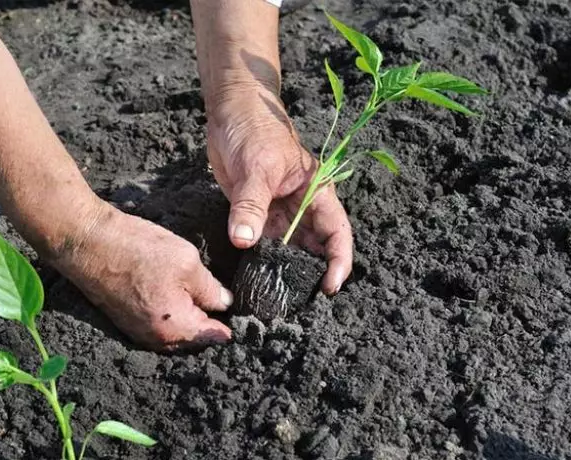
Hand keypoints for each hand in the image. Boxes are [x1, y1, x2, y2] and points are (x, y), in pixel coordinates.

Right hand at [55, 203, 232, 350]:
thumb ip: (211, 289)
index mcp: (175, 328)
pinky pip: (161, 325)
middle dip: (212, 323)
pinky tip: (181, 295)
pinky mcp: (128, 320)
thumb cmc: (137, 250)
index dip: (232, 324)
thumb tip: (226, 303)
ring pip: (178, 332)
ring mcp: (139, 332)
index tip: (246, 316)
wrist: (87, 241)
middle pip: (196, 338)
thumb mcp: (187, 262)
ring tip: (207, 298)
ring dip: (193, 319)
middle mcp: (157, 339)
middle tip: (228, 303)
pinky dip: (174, 315)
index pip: (215, 336)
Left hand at [206, 84, 352, 293]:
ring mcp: (280, 212)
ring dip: (285, 270)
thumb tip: (244, 241)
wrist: (231, 112)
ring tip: (277, 297)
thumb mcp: (256, 167)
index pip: (337, 234)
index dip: (339, 262)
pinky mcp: (258, 214)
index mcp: (317, 192)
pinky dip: (262, 261)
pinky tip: (256, 278)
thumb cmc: (254, 130)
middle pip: (316, 248)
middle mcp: (302, 207)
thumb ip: (250, 205)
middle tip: (298, 302)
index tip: (329, 288)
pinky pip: (264, 243)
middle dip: (312, 274)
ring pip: (290, 250)